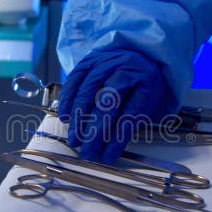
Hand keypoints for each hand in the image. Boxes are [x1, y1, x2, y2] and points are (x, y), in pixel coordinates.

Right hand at [58, 49, 173, 162]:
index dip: (117, 138)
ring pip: (88, 91)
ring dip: (79, 119)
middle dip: (95, 131)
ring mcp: (105, 62)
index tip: (107, 157)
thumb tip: (109, 149)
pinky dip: (68, 100)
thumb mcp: (146, 103)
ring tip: (75, 140)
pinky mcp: (88, 61)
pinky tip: (65, 118)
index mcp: (145, 81)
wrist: (136, 54)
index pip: (130, 114)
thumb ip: (130, 122)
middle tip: (87, 152)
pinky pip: (74, 81)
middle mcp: (124, 68)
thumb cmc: (142, 84)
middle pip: (108, 103)